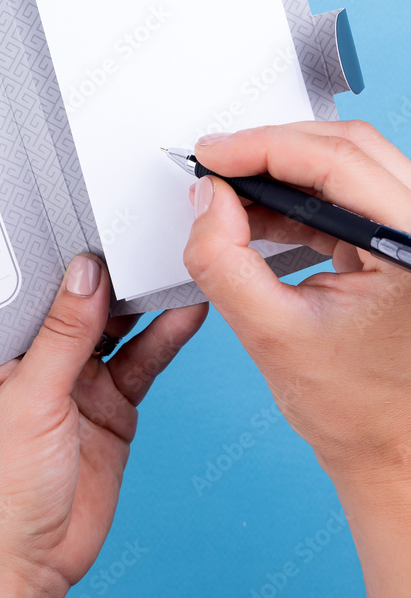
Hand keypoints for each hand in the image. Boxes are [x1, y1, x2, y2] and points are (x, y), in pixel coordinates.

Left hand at [0, 254, 206, 597]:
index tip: (95, 219)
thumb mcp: (29, 400)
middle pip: (81, 300)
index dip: (62, 254)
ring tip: (174, 263)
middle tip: (144, 232)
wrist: (30, 560)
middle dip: (111, 271)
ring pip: (117, 325)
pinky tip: (186, 313)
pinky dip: (165, 337)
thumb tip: (85, 273)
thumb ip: (63, 335)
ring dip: (144, 300)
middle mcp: (38, 356)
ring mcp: (77, 378)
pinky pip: (142, 360)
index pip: (33, 286)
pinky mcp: (111, 403)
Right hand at [183, 121, 410, 597]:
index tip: (213, 154)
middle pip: (349, 149)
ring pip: (348, 164)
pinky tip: (256, 212)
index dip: (263, 148)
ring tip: (228, 190)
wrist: (392, 450)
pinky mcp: (397, 242)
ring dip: (281, 169)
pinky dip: (295, 196)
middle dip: (271, 148)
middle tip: (214, 164)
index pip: (338, 164)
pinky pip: (346, 195)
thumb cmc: (357, 412)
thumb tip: (206, 198)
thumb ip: (224, 261)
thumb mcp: (271, 335)